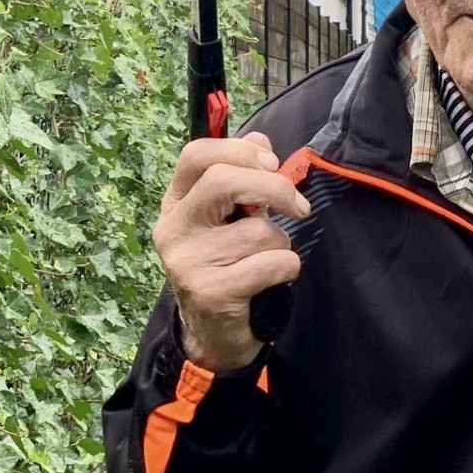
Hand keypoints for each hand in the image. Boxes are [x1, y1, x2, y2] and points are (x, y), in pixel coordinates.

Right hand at [153, 131, 310, 373]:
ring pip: (257, 230)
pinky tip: (275, 277)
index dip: (239, 150)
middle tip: (299, 207)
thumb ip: (242, 174)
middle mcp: (173, 229)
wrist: (212, 333)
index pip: (196, 155)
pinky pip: (270, 263)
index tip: (272, 163)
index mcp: (175, 202)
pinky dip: (286, 267)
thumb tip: (261, 139)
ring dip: (281, 242)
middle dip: (274, 188)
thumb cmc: (226, 263)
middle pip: (222, 181)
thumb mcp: (226, 217)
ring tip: (269, 258)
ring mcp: (186, 262)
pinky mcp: (210, 292)